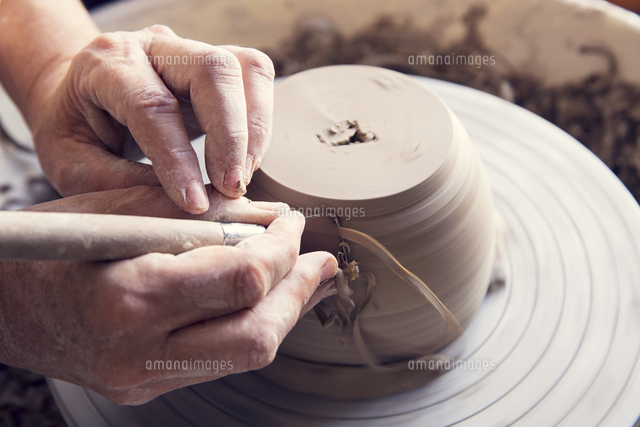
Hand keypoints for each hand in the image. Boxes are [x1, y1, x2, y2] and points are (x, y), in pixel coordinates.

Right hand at [0, 186, 337, 403]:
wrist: (0, 305)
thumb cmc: (51, 248)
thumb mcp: (121, 208)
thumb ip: (199, 209)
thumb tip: (265, 216)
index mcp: (132, 295)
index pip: (243, 278)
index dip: (282, 248)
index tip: (291, 223)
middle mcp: (141, 350)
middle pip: (257, 334)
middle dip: (300, 292)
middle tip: (321, 261)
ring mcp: (144, 377)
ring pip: (245, 355)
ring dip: (285, 313)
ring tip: (307, 281)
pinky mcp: (146, 386)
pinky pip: (217, 359)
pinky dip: (249, 326)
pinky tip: (262, 302)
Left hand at [29, 25, 274, 213]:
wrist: (78, 100)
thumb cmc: (75, 133)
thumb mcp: (75, 167)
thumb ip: (122, 185)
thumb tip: (182, 208)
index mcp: (105, 65)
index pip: (152, 105)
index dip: (178, 158)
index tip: (195, 203)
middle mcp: (152, 46)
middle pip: (211, 71)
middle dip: (230, 136)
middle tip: (232, 189)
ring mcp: (189, 49)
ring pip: (244, 68)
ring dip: (254, 128)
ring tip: (241, 176)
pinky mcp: (217, 63)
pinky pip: (255, 77)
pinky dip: (260, 120)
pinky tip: (245, 158)